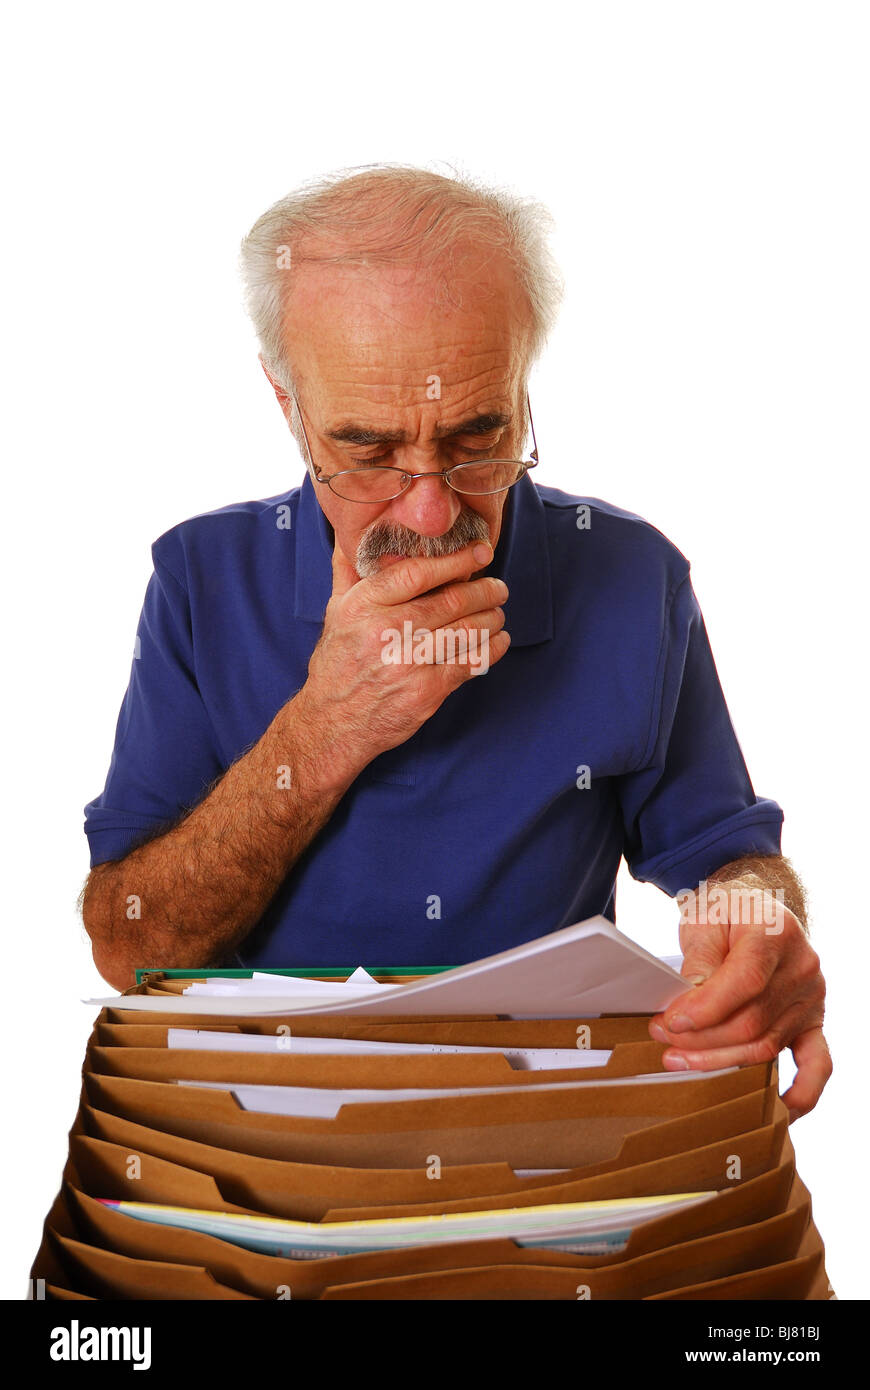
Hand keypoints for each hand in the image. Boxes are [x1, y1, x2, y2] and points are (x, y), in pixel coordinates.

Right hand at [299, 541, 509, 780]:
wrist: (333, 722)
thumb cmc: (338, 664)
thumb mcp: (335, 612)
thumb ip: (348, 571)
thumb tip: (351, 533)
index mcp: (363, 605)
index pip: (417, 572)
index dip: (455, 560)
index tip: (480, 552)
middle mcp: (384, 632)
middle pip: (450, 601)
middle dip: (485, 590)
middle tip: (498, 587)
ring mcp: (407, 664)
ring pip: (466, 631)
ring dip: (492, 619)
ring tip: (498, 613)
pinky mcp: (426, 692)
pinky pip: (470, 663)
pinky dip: (491, 649)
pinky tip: (498, 641)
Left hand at [649, 877, 830, 1120]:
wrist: (755, 907)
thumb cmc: (726, 912)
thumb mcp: (704, 921)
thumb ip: (698, 960)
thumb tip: (687, 1005)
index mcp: (776, 934)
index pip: (744, 982)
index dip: (705, 1008)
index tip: (670, 1021)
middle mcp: (803, 968)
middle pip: (752, 1020)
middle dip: (701, 1037)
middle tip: (661, 1037)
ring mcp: (812, 998)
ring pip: (766, 1045)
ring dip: (720, 1060)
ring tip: (679, 1059)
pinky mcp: (813, 1021)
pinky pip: (818, 1063)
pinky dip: (803, 1091)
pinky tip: (782, 1110)